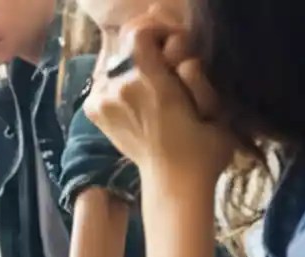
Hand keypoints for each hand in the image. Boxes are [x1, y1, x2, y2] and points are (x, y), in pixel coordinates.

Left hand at [85, 5, 236, 183]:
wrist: (175, 179)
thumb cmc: (204, 142)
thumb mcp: (210, 101)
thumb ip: (193, 71)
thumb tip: (178, 56)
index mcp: (148, 82)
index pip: (139, 32)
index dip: (158, 29)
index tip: (173, 42)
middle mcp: (117, 89)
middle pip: (126, 47)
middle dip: (147, 50)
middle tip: (168, 70)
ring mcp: (101, 101)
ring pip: (114, 64)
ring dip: (133, 68)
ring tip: (153, 89)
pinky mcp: (94, 111)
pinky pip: (102, 82)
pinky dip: (117, 83)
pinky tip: (136, 98)